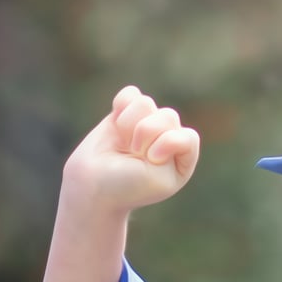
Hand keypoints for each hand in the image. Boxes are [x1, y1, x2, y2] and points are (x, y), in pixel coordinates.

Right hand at [61, 84, 199, 216]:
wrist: (93, 184)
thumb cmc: (128, 187)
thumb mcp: (161, 178)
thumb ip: (176, 145)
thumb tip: (161, 111)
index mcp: (183, 158)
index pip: (188, 137)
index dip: (168, 143)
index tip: (151, 159)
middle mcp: (169, 137)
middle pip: (169, 115)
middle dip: (146, 135)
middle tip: (135, 155)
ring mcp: (148, 122)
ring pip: (146, 103)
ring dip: (129, 125)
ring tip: (125, 145)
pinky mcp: (128, 111)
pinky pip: (130, 94)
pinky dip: (120, 108)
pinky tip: (117, 128)